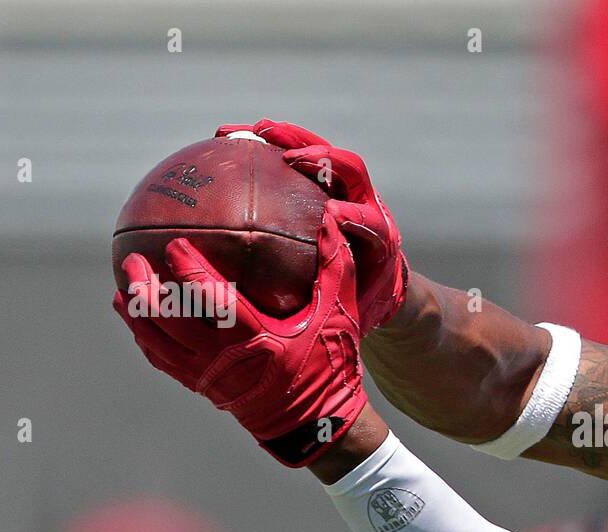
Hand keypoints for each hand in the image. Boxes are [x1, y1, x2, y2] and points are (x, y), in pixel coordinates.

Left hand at [113, 215, 366, 466]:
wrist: (317, 424)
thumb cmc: (330, 363)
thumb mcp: (339, 315)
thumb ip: (335, 266)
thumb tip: (330, 218)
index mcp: (258, 340)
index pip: (214, 302)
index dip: (190, 272)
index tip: (173, 245)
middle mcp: (226, 360)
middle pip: (171, 323)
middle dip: (146, 291)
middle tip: (131, 261)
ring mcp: (209, 377)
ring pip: (158, 344)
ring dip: (136, 316)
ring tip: (122, 289)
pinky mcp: (203, 388)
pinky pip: (163, 362)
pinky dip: (145, 339)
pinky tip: (136, 320)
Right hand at [215, 119, 407, 334]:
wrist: (383, 285)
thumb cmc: (361, 303)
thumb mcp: (348, 309)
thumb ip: (326, 306)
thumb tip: (283, 323)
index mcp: (378, 237)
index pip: (369, 218)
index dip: (353, 214)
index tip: (330, 214)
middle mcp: (366, 205)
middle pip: (348, 168)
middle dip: (319, 155)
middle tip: (285, 154)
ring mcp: (348, 189)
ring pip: (320, 152)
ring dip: (287, 138)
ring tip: (243, 133)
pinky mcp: (329, 182)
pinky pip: (297, 157)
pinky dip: (267, 147)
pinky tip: (224, 144)